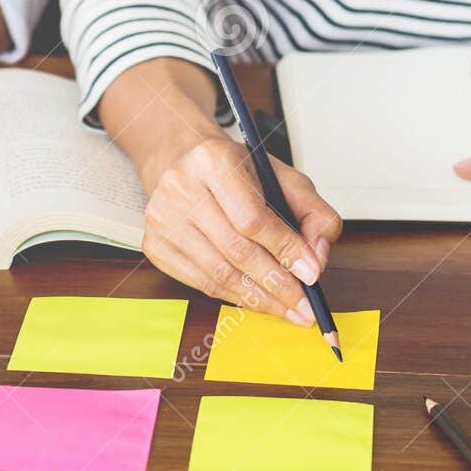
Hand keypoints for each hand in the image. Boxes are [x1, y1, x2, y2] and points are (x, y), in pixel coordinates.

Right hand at [141, 136, 342, 322]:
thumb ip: (313, 213)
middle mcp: (180, 188)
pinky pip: (201, 283)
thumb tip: (316, 260)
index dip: (285, 250)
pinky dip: (234, 297)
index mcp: (214, 161)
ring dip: (258, 299)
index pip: (252, 218)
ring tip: (287, 310)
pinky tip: (257, 300)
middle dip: (277, 285)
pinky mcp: (154, 244)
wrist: (185, 164)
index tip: (312, 274)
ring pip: (218, 274)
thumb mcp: (283, 179)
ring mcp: (162, 219)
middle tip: (304, 307)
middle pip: (236, 251)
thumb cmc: (238, 173)